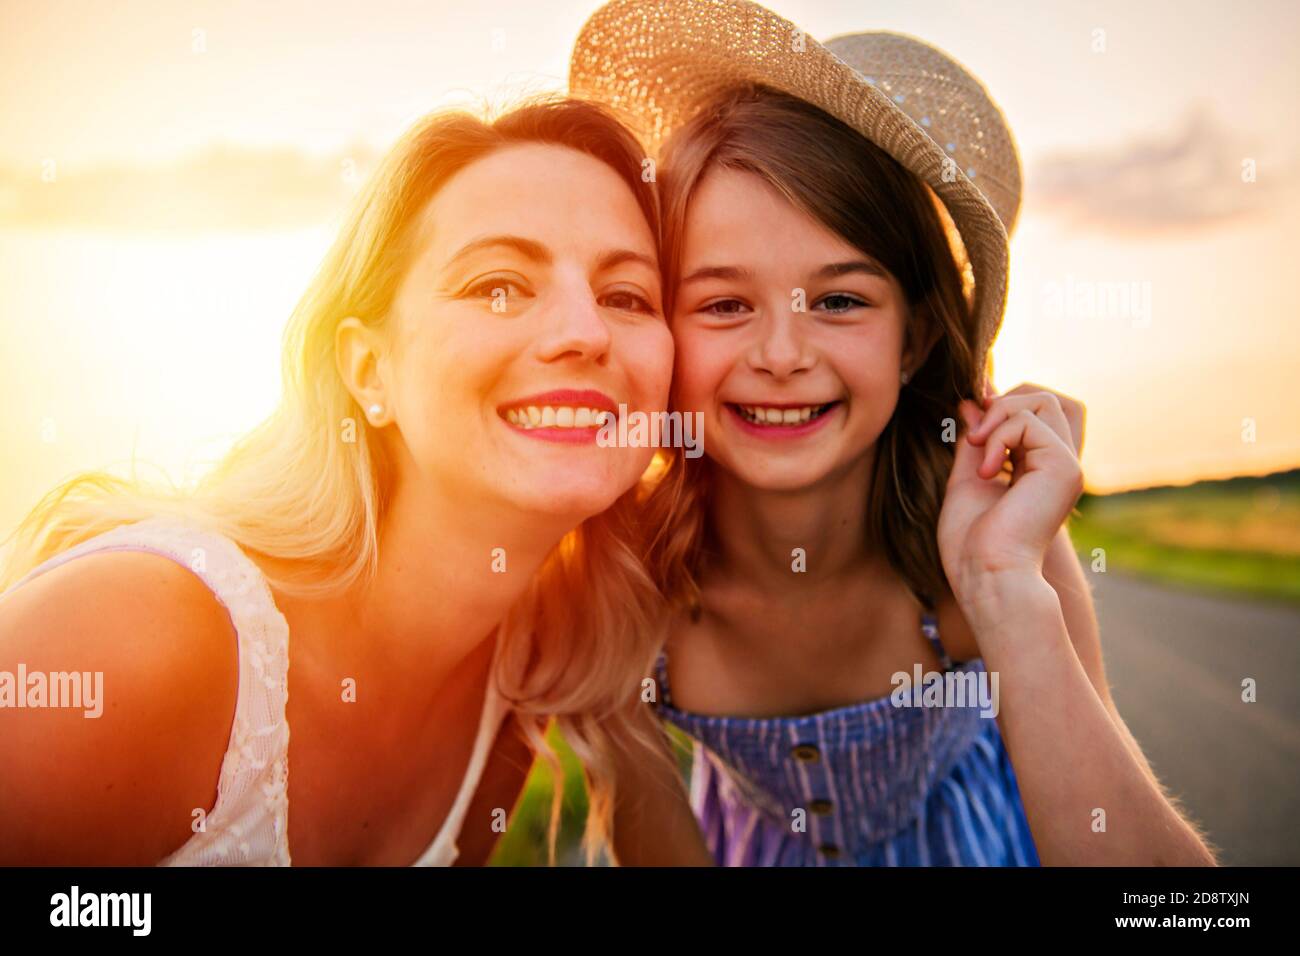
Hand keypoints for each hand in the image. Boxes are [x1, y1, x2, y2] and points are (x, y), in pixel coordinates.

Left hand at [938, 390, 1084, 605]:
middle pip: (1041, 398)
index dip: (999, 404)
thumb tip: (971, 402)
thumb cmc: (971, 543)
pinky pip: (1029, 421)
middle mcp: (1057, 465)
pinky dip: (998, 436)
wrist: (986, 575)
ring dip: (997, 415)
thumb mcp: (966, 479)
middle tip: (971, 438)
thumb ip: (974, 441)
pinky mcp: (1064, 467)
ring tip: (975, 449)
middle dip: (999, 404)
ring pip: (1040, 401)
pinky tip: (986, 470)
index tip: (968, 420)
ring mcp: (1065, 465)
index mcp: (1038, 469)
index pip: (1031, 412)